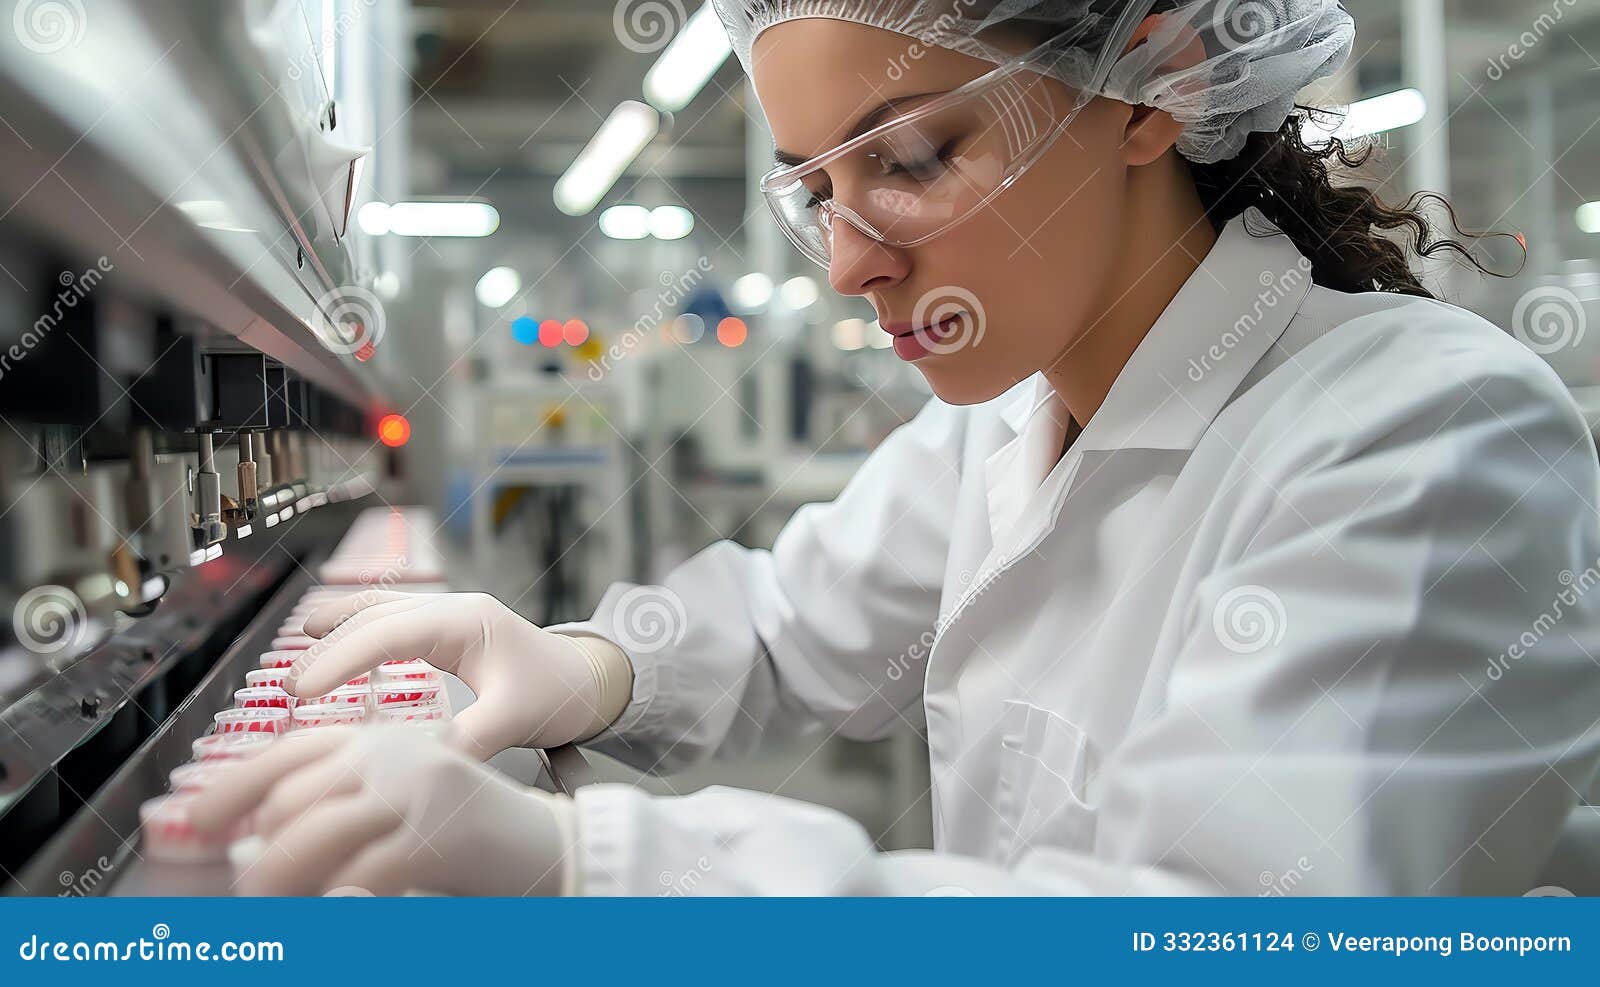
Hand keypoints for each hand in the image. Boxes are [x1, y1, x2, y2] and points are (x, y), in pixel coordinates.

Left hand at [188, 726, 575, 895]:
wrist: (552, 847)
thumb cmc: (473, 835)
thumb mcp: (403, 803)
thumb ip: (344, 807)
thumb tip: (260, 838)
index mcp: (386, 739)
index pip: (290, 753)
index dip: (234, 787)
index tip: (196, 817)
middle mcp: (397, 754)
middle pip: (292, 796)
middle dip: (257, 850)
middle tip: (246, 890)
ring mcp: (416, 792)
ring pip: (313, 834)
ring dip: (278, 880)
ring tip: (265, 907)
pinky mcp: (434, 836)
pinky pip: (358, 875)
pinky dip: (331, 901)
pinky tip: (327, 912)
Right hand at [286, 591, 629, 758]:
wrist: (593, 680)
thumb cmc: (559, 692)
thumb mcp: (514, 720)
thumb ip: (465, 741)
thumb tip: (415, 767)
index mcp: (465, 622)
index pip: (386, 634)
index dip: (339, 660)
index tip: (302, 689)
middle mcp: (454, 611)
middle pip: (376, 618)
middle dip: (330, 646)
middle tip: (289, 685)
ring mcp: (452, 617)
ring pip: (383, 612)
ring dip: (342, 627)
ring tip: (300, 643)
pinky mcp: (452, 632)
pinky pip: (397, 622)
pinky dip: (363, 630)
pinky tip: (339, 639)